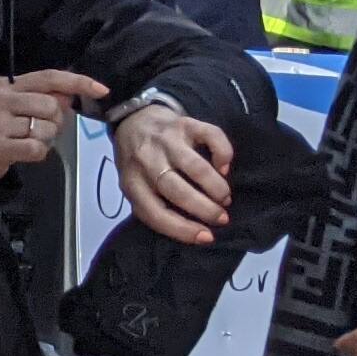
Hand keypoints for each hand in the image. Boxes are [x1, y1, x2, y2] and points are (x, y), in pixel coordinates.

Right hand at [0, 68, 103, 178]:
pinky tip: (23, 150)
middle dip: (55, 120)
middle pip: (50, 106)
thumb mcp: (22, 104)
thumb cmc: (4, 125)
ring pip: (46, 129)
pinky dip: (37, 153)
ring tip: (28, 138)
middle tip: (41, 126)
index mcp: (7, 84)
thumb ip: (46, 95)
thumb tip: (71, 93)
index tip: (102, 90)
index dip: (77, 82)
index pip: (48, 77)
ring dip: (46, 138)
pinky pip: (36, 148)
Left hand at [113, 106, 235, 244]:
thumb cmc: (139, 161)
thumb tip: (195, 229)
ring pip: (195, 167)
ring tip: (224, 197)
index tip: (207, 236)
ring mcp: (166, 141)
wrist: (133, 118)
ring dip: (216, 187)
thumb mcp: (135, 184)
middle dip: (205, 209)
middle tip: (222, 217)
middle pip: (177, 191)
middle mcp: (147, 161)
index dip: (182, 229)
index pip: (154, 213)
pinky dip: (223, 154)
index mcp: (132, 182)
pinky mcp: (185, 123)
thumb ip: (154, 204)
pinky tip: (224, 167)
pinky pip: (211, 137)